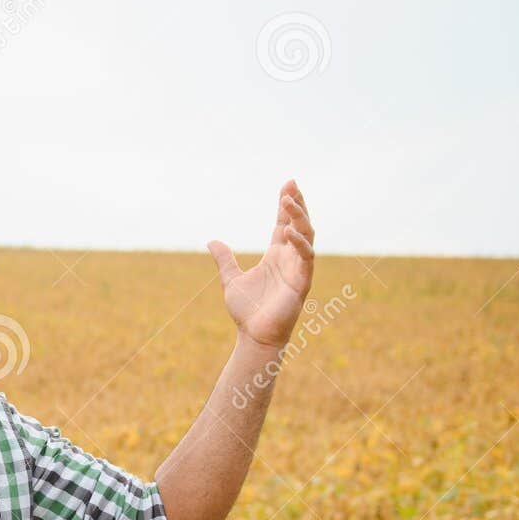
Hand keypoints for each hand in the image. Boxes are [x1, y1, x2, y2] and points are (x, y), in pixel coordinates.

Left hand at [207, 180, 315, 350]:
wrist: (254, 335)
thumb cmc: (247, 311)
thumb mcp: (231, 279)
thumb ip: (224, 260)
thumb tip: (211, 241)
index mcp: (275, 256)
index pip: (283, 224)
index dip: (285, 205)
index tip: (286, 185)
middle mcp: (289, 258)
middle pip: (298, 224)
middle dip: (296, 203)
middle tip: (292, 183)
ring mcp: (298, 268)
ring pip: (306, 235)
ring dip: (299, 217)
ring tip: (289, 199)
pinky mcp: (302, 281)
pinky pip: (305, 257)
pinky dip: (299, 243)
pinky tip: (288, 231)